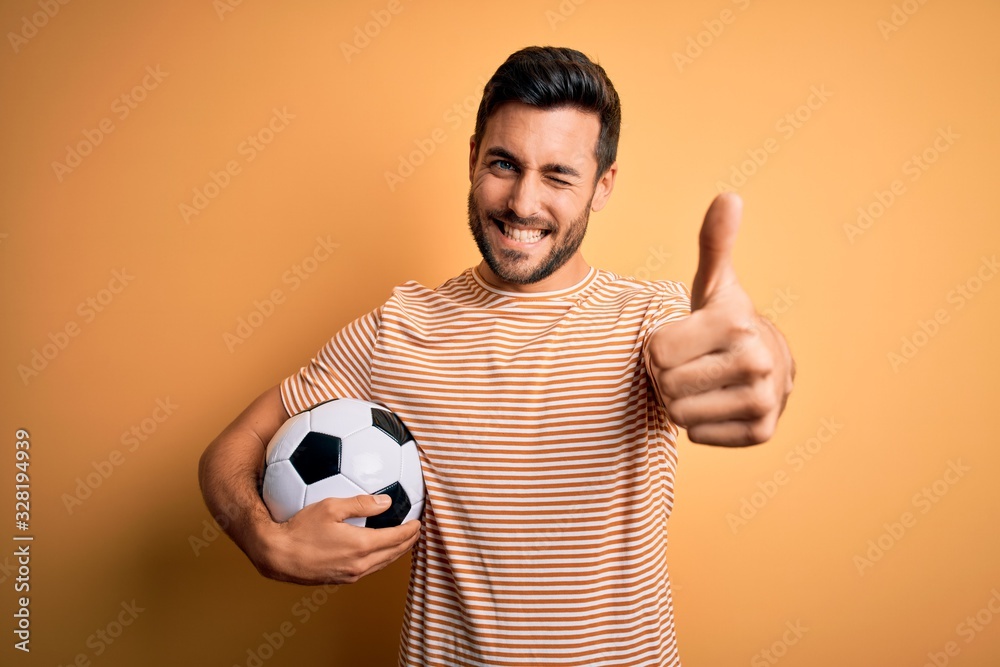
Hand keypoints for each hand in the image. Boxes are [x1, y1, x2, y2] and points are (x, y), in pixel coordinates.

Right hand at [248, 493, 420, 585]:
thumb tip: (386, 501)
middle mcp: (360, 565)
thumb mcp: (330, 507)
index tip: (419, 521)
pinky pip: (369, 569)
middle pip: (394, 554)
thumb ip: (360, 503)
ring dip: (396, 552)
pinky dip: (380, 559)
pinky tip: (376, 550)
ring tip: (402, 541)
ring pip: (383, 564)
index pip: (397, 538)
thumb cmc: (299, 529)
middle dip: (408, 542)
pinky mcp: (341, 580)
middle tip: (415, 530)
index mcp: (361, 546)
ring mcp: (351, 575)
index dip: (411, 530)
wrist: (276, 556)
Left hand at [646, 193, 793, 445]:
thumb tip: (728, 197)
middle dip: (667, 376)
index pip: (655, 350)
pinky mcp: (761, 432)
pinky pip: (698, 435)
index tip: (682, 339)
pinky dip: (699, 425)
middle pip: (665, 384)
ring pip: (678, 414)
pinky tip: (717, 404)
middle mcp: (756, 362)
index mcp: (736, 322)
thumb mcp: (715, 284)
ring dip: (680, 402)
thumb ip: (714, 242)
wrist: (770, 366)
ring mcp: (763, 400)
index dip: (658, 347)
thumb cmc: (726, 323)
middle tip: (692, 364)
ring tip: (702, 383)